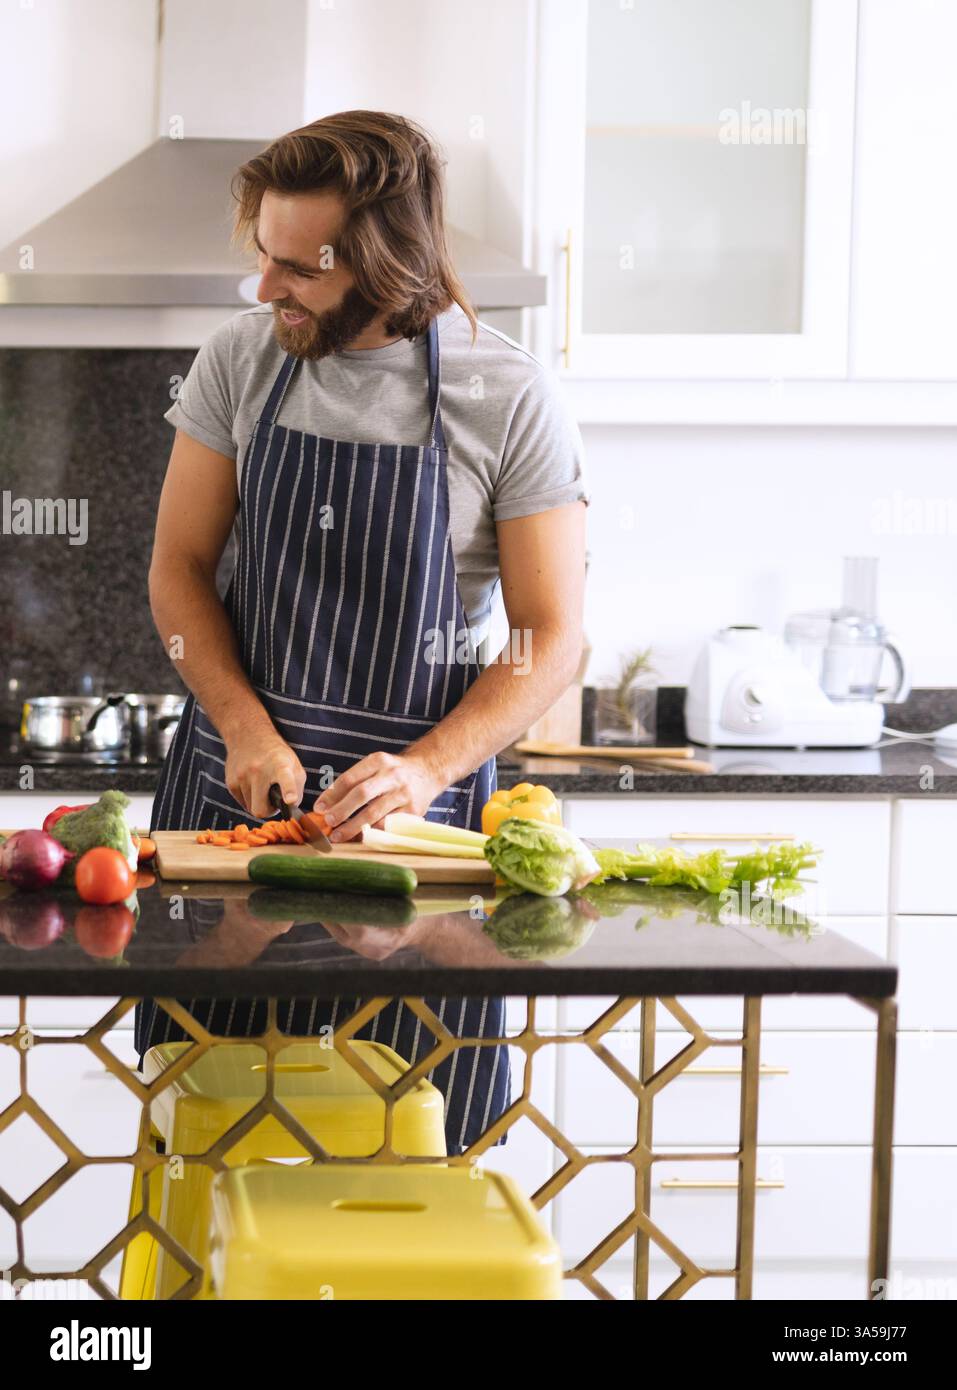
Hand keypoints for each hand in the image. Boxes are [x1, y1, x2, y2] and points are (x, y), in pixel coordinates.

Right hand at [224, 727, 305, 820]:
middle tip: (273, 801)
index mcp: (280, 765)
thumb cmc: (276, 755)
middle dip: (268, 811)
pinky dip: (249, 798)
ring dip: (258, 802)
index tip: (290, 800)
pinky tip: (252, 784)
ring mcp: (242, 776)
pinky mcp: (231, 781)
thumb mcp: (294, 766)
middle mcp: (259, 770)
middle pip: (260, 809)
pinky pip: (241, 803)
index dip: (289, 791)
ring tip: (262, 788)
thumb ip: (297, 788)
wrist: (248, 735)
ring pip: (250, 808)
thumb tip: (290, 808)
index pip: (285, 780)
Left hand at [314, 751, 443, 842]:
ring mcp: (404, 794)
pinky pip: (388, 825)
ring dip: (353, 826)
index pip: (350, 778)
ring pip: (374, 813)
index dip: (332, 794)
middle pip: (362, 794)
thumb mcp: (375, 767)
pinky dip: (372, 832)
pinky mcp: (413, 811)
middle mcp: (392, 775)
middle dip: (342, 810)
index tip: (319, 807)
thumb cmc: (393, 772)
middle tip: (328, 821)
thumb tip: (326, 803)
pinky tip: (359, 837)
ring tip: (338, 835)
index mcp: (378, 761)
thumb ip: (354, 781)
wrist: (429, 771)